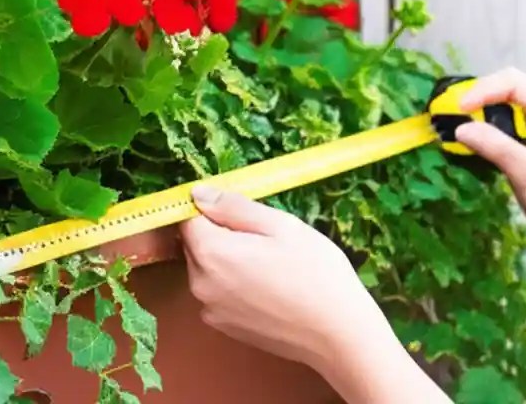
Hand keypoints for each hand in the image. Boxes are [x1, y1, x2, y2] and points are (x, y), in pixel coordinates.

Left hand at [178, 185, 391, 371]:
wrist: (337, 332)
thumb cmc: (316, 272)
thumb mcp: (281, 225)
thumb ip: (233, 207)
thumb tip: (197, 193)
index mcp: (211, 253)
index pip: (188, 219)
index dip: (212, 209)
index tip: (242, 212)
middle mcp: (200, 284)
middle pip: (195, 245)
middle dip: (220, 234)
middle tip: (265, 239)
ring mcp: (211, 310)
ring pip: (207, 269)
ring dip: (228, 260)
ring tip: (270, 264)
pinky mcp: (224, 328)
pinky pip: (219, 293)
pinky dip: (234, 285)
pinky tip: (268, 288)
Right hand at [454, 68, 525, 263]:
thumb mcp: (525, 171)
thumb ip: (493, 145)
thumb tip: (460, 128)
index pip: (514, 83)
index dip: (483, 90)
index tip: (459, 110)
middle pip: (511, 94)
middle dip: (481, 102)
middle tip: (453, 119)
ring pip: (510, 115)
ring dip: (485, 121)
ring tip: (460, 133)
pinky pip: (512, 135)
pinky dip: (493, 138)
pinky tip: (477, 148)